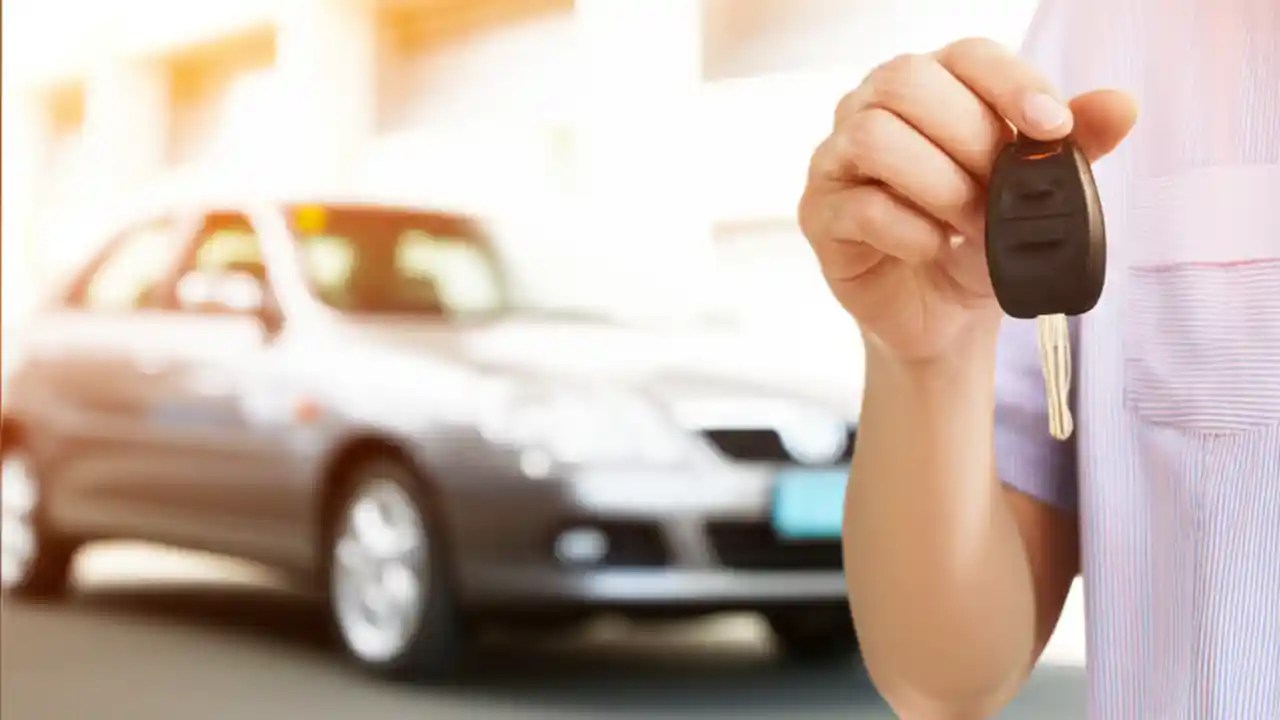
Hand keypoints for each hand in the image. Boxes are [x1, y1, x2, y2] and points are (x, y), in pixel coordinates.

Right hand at [799, 38, 1137, 361]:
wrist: (943, 315)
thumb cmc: (978, 241)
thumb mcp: (1036, 196)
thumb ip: (1075, 148)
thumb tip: (1122, 105)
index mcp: (933, 88)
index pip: (965, 55)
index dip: (1010, 83)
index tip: (1051, 127)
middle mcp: (874, 110)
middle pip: (906, 81)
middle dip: (970, 138)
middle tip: (1001, 191)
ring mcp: (838, 160)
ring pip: (874, 136)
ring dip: (938, 184)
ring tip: (969, 223)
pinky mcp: (819, 215)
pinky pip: (861, 207)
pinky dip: (911, 231)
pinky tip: (935, 247)